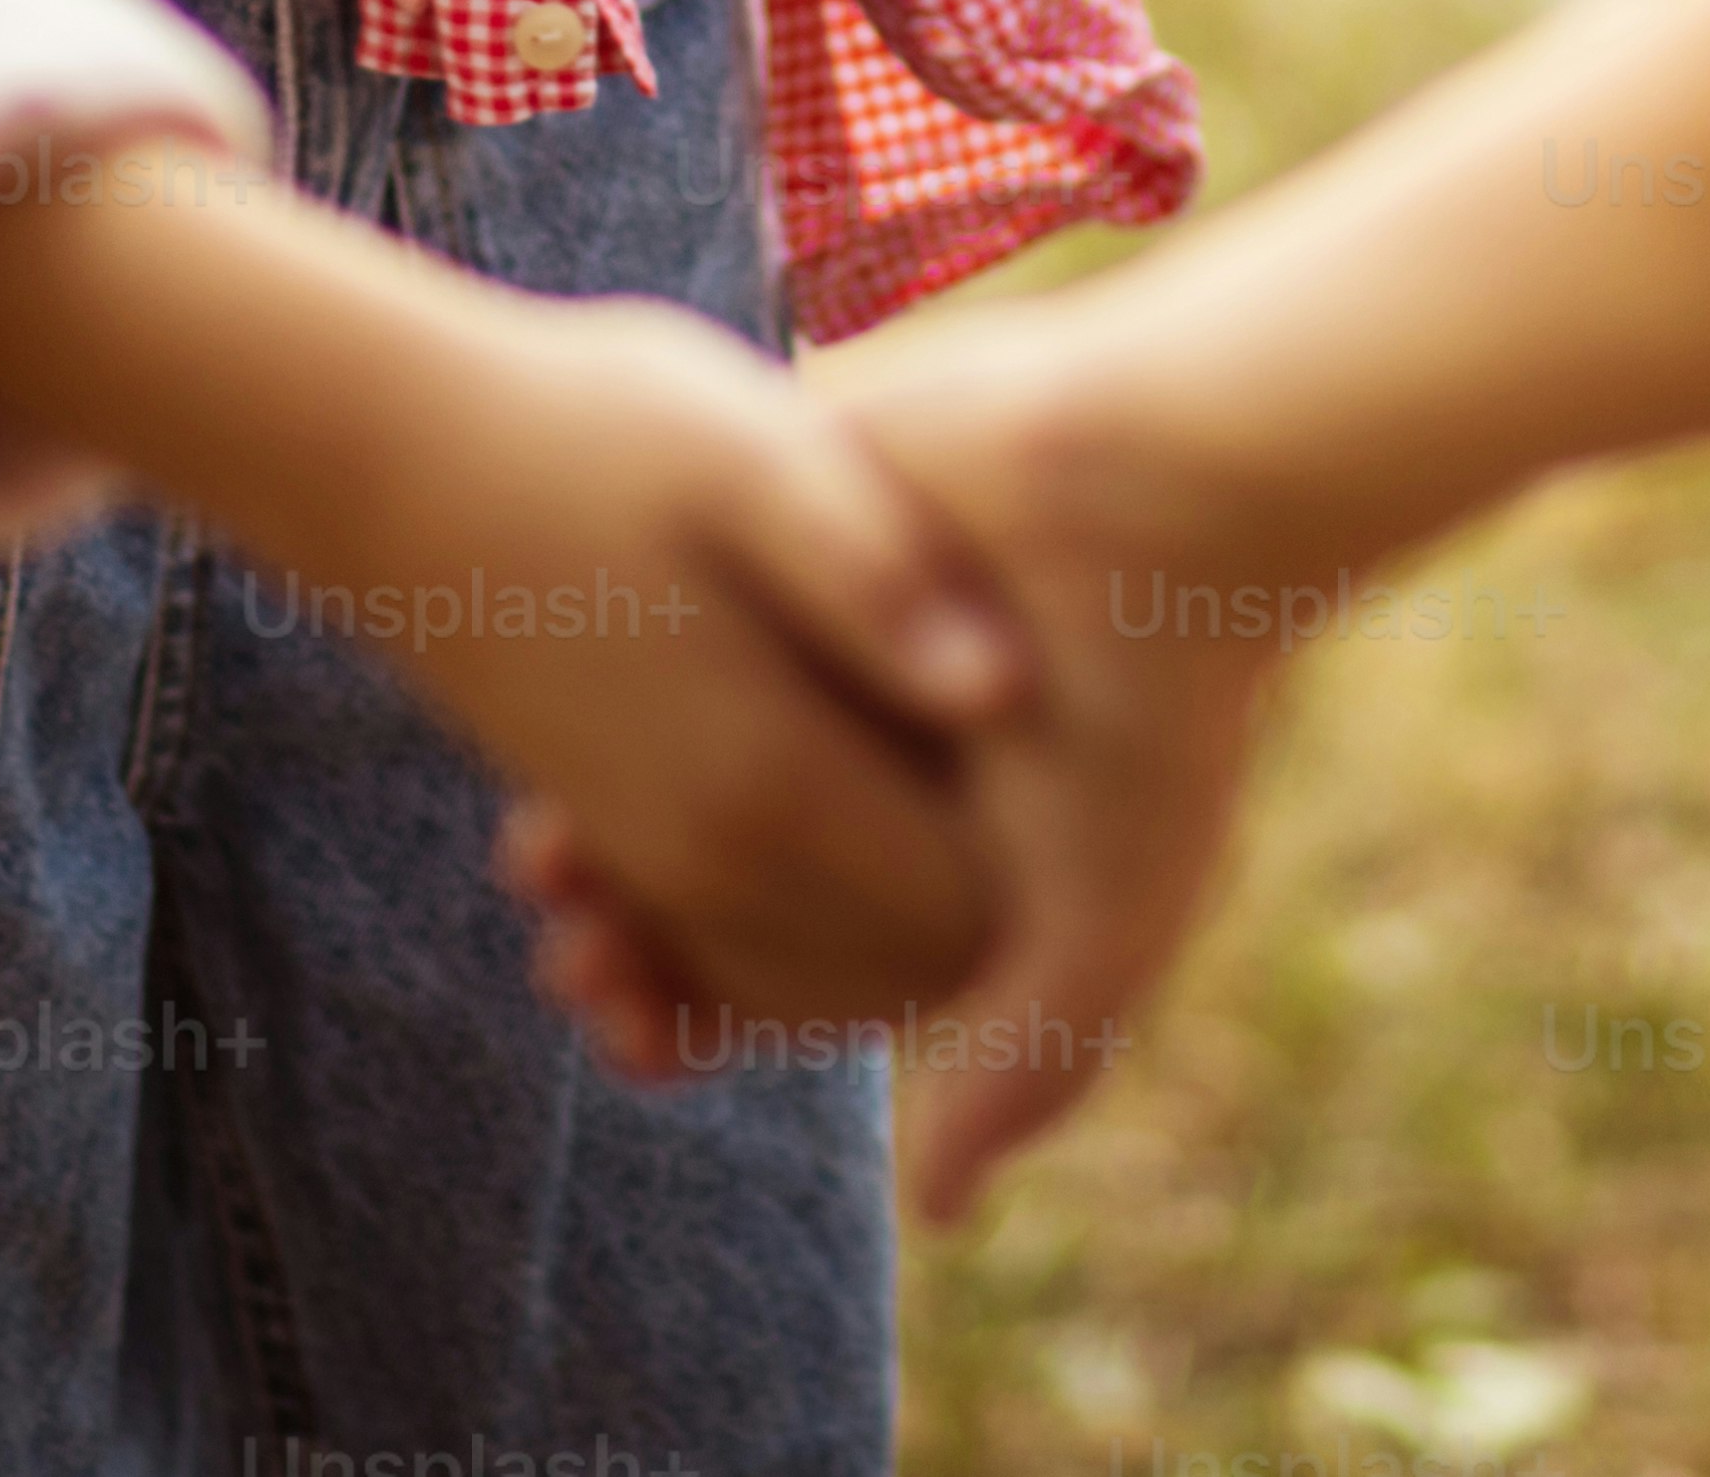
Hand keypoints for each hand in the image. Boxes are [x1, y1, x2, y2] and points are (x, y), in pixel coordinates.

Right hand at [368, 286, 1040, 1068]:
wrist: (387, 456)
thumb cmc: (588, 426)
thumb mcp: (754, 452)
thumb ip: (878, 572)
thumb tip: (1007, 689)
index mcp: (767, 781)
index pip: (966, 925)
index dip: (1050, 865)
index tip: (1095, 745)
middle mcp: (706, 859)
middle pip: (902, 971)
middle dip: (993, 909)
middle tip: (1067, 772)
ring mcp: (649, 858)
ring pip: (814, 972)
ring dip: (897, 914)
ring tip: (979, 776)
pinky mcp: (611, 828)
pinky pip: (728, 943)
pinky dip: (800, 912)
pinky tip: (859, 800)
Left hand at [575, 291, 1332, 1219]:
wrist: (1167, 498)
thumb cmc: (1155, 718)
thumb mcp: (1098, 926)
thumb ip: (1022, 1065)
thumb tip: (936, 1212)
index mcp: (950, 839)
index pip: (791, 954)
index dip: (698, 1005)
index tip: (626, 1042)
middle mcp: (883, 739)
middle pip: (713, 859)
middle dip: (628, 923)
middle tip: (567, 966)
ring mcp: (832, 624)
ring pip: (680, 738)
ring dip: (601, 813)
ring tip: (542, 865)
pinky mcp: (794, 509)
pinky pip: (677, 611)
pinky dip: (614, 680)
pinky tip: (563, 743)